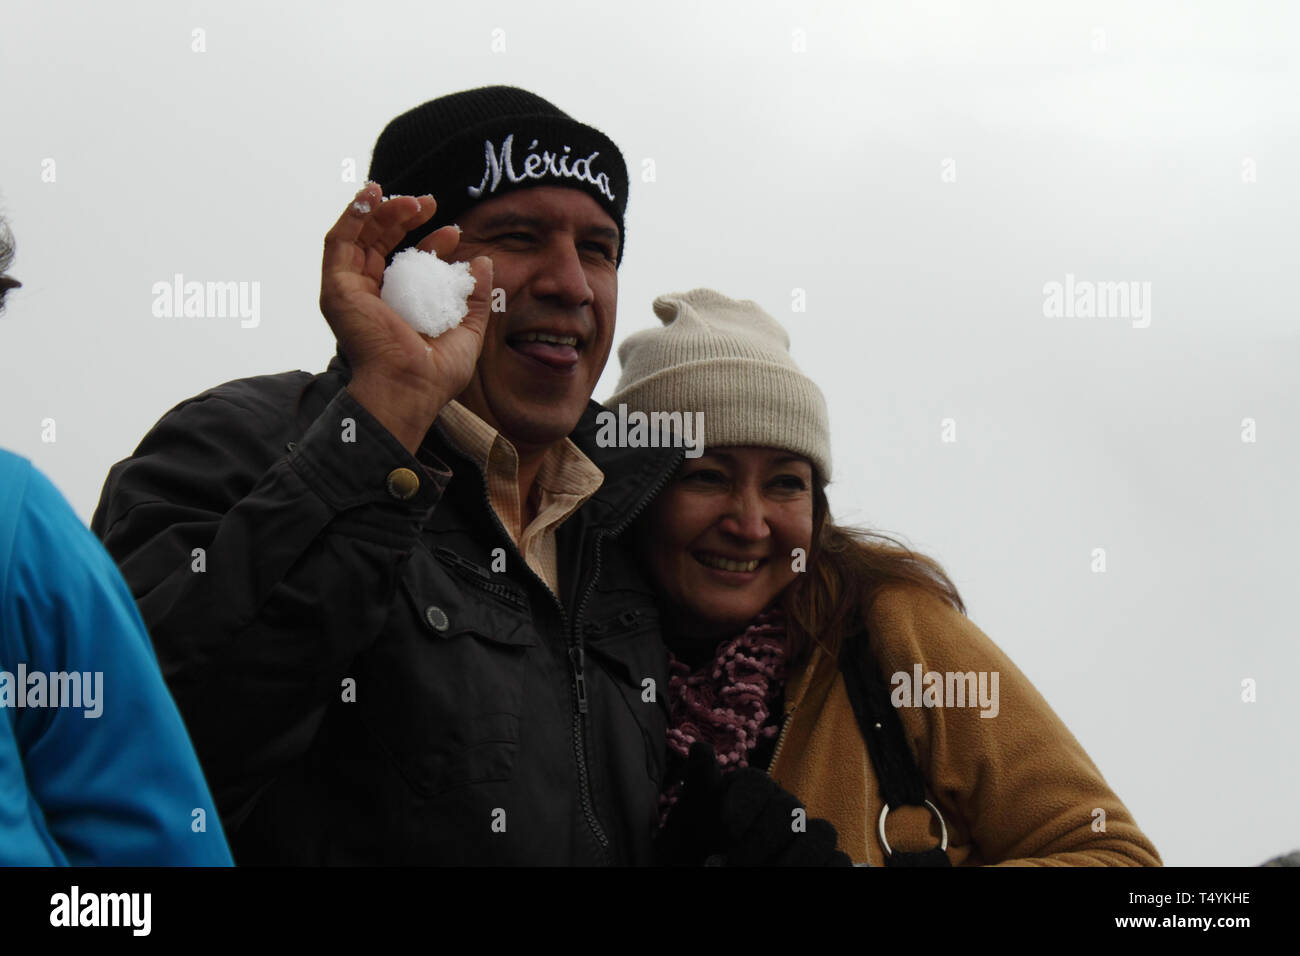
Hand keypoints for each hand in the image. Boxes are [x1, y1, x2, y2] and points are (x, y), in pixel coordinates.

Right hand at [320, 182, 492, 453]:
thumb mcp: (468, 330)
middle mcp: (370, 298)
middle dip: (404, 218)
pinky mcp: (338, 288)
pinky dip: (354, 214)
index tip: (454, 231)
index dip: (431, 243)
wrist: (410, 387)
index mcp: (396, 307)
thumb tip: (483, 261)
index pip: (408, 263)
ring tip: (410, 199)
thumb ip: (475, 296)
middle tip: (430, 203)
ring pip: (360, 237)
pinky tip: (374, 194)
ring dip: (382, 211)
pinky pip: (339, 241)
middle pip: (381, 244)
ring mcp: (351, 292)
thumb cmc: (436, 373)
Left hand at [656, 741, 852, 865]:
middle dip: (762, 839)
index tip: (724, 833)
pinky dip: (824, 869)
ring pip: (822, 833)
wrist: (705, 869)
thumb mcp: (691, 817)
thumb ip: (701, 783)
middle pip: (789, 809)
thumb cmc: (699, 848)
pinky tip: (792, 876)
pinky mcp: (825, 862)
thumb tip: (701, 747)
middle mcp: (784, 806)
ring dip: (797, 859)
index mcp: (752, 788)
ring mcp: (806, 835)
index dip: (742, 806)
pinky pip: (840, 861)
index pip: (756, 782)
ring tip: (773, 873)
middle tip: (737, 864)